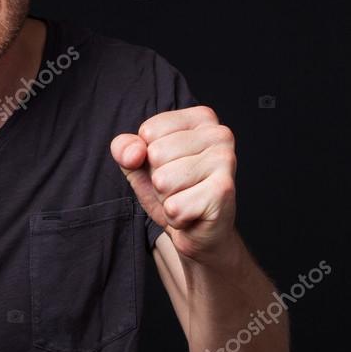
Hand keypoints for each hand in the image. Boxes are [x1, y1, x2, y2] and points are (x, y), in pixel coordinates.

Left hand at [110, 106, 236, 263]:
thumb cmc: (172, 191)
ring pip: (163, 181)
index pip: (149, 130)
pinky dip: (176, 217)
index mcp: (201, 119)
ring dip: (167, 199)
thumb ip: (125, 149)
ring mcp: (225, 161)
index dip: (147, 156)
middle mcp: (219, 134)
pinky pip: (174, 207)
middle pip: (156, 154)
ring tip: (185, 199)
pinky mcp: (223, 191)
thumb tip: (134, 154)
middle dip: (158, 180)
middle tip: (179, 188)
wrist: (198, 232)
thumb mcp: (139, 164)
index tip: (169, 166)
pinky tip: (193, 214)